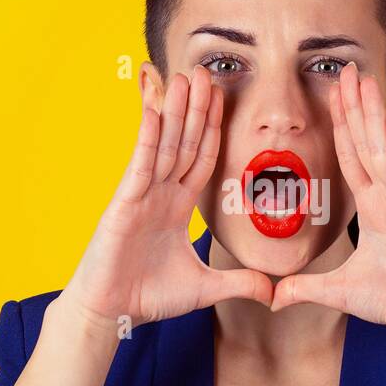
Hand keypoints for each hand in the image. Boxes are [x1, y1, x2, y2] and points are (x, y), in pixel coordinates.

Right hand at [61, 65, 273, 329]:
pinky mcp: (123, 204)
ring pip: (163, 145)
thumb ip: (239, 283)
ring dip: (173, 111)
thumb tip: (274, 292)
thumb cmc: (149, 296)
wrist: (112, 313)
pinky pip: (140, 165)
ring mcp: (141, 195)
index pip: (200, 158)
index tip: (222, 98)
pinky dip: (148, 137)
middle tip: (204, 72)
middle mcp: (159, 193)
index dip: (212, 128)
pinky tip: (154, 110)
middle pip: (183, 142)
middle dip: (194, 108)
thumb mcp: (205, 288)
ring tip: (182, 77)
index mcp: (177, 205)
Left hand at [269, 61, 385, 330]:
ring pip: (384, 146)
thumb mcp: (338, 291)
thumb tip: (274, 298)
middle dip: (356, 107)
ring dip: (374, 112)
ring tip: (366, 79)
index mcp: (372, 207)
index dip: (341, 126)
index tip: (333, 96)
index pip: (351, 157)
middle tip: (347, 70)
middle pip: (367, 141)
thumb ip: (306, 288)